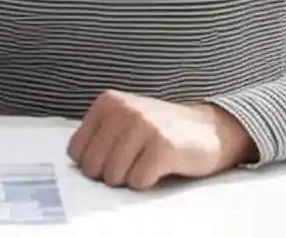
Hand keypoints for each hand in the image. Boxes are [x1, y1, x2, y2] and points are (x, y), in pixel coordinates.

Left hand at [66, 90, 255, 190]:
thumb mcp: (124, 119)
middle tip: (131, 164)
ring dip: (129, 179)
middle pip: (92, 166)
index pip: (75, 151)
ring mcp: (143, 126)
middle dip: (109, 174)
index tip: (111, 159)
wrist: (209, 128)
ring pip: (113, 176)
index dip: (92, 163)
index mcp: (107, 102)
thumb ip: (100, 134)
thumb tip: (77, 164)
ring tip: (145, 164)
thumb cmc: (160, 130)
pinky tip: (159, 168)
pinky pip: (137, 181)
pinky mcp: (163, 147)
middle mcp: (123, 110)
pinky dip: (147, 182)